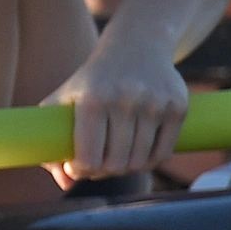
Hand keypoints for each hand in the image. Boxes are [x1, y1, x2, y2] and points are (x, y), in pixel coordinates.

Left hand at [45, 38, 188, 181]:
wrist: (136, 46)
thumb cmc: (91, 81)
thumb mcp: (63, 102)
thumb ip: (52, 144)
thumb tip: (66, 183)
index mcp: (92, 99)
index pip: (89, 157)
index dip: (81, 170)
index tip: (77, 167)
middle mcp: (125, 100)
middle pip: (116, 164)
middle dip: (103, 172)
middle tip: (97, 165)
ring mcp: (154, 103)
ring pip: (140, 162)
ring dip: (126, 169)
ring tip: (115, 159)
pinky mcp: (178, 106)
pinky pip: (163, 153)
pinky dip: (149, 162)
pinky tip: (137, 155)